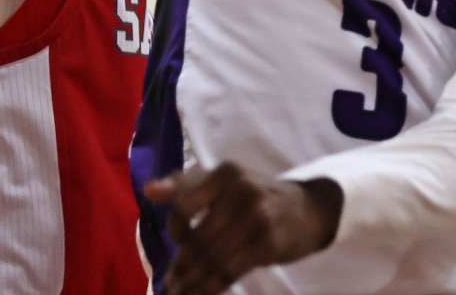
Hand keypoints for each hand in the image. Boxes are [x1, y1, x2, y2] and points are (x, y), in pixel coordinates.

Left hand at [144, 163, 341, 294]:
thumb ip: (186, 184)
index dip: (175, 228)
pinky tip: (201, 294)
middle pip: (198, 238)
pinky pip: (230, 271)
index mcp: (225, 172)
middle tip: (170, 285)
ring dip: (192, 282)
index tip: (176, 241)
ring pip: (212, 258)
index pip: (184, 204)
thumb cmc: (256, 195)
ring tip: (180, 293)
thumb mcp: (225, 181)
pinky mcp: (267, 244)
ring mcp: (256, 217)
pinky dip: (211, 287)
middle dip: (181, 266)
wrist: (306, 209)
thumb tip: (149, 191)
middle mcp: (240, 190)